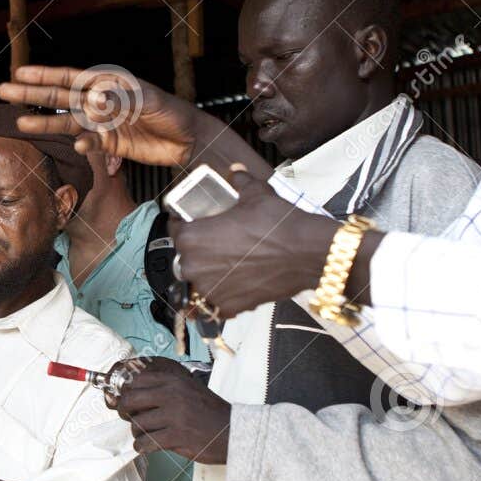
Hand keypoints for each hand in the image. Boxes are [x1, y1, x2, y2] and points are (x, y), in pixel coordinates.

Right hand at [0, 65, 202, 167]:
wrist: (189, 140)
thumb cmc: (172, 112)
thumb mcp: (148, 101)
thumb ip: (120, 99)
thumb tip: (93, 96)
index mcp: (108, 83)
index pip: (71, 77)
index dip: (45, 75)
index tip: (19, 73)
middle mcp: (101, 101)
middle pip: (61, 97)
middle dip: (33, 95)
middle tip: (4, 92)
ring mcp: (104, 123)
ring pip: (69, 122)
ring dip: (47, 123)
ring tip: (22, 124)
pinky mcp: (111, 143)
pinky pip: (90, 144)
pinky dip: (83, 146)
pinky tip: (75, 147)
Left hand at [112, 358, 231, 464]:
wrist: (233, 431)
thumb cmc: (210, 413)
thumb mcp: (189, 389)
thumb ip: (166, 388)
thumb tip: (135, 393)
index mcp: (174, 381)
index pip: (137, 381)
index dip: (128, 392)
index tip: (129, 401)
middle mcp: (172, 395)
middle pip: (130, 400)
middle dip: (125, 411)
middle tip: (129, 417)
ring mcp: (174, 416)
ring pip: (137, 424)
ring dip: (136, 432)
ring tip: (144, 435)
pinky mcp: (176, 436)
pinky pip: (146, 442)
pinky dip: (141, 446)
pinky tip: (146, 446)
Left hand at [171, 168, 344, 319]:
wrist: (306, 252)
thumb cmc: (278, 224)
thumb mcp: (255, 193)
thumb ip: (239, 182)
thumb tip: (236, 173)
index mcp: (191, 237)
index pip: (174, 230)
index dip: (183, 224)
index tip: (193, 224)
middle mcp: (194, 267)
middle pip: (186, 258)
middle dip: (198, 251)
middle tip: (218, 245)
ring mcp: (210, 290)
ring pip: (201, 281)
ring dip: (211, 274)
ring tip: (230, 264)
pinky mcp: (228, 307)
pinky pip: (217, 302)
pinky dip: (226, 294)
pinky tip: (239, 283)